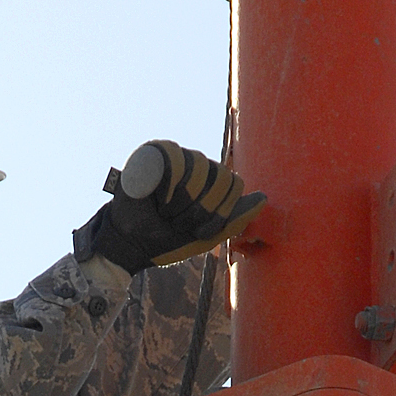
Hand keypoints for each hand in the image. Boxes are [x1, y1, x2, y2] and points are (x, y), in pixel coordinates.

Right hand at [75, 142, 266, 273]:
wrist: (131, 244)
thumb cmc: (168, 240)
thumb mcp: (207, 236)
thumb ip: (235, 219)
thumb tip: (263, 199)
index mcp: (211, 182)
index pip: (234, 185)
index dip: (218, 213)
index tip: (197, 229)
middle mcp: (196, 165)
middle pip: (222, 175)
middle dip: (202, 209)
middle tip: (179, 221)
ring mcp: (177, 156)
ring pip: (200, 167)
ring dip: (183, 201)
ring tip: (165, 211)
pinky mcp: (155, 151)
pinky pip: (176, 158)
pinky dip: (168, 186)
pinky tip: (156, 196)